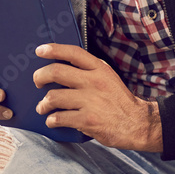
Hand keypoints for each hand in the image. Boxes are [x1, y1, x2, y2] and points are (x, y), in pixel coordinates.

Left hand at [33, 43, 162, 151]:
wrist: (137, 123)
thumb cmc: (119, 101)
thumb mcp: (108, 78)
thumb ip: (89, 71)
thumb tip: (64, 67)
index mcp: (99, 69)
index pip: (73, 52)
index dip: (54, 49)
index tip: (39, 50)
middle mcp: (94, 82)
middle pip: (56, 72)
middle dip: (40, 76)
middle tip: (37, 82)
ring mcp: (90, 101)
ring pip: (54, 97)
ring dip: (43, 104)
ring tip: (42, 107)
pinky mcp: (88, 120)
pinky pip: (60, 118)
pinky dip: (52, 120)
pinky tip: (53, 121)